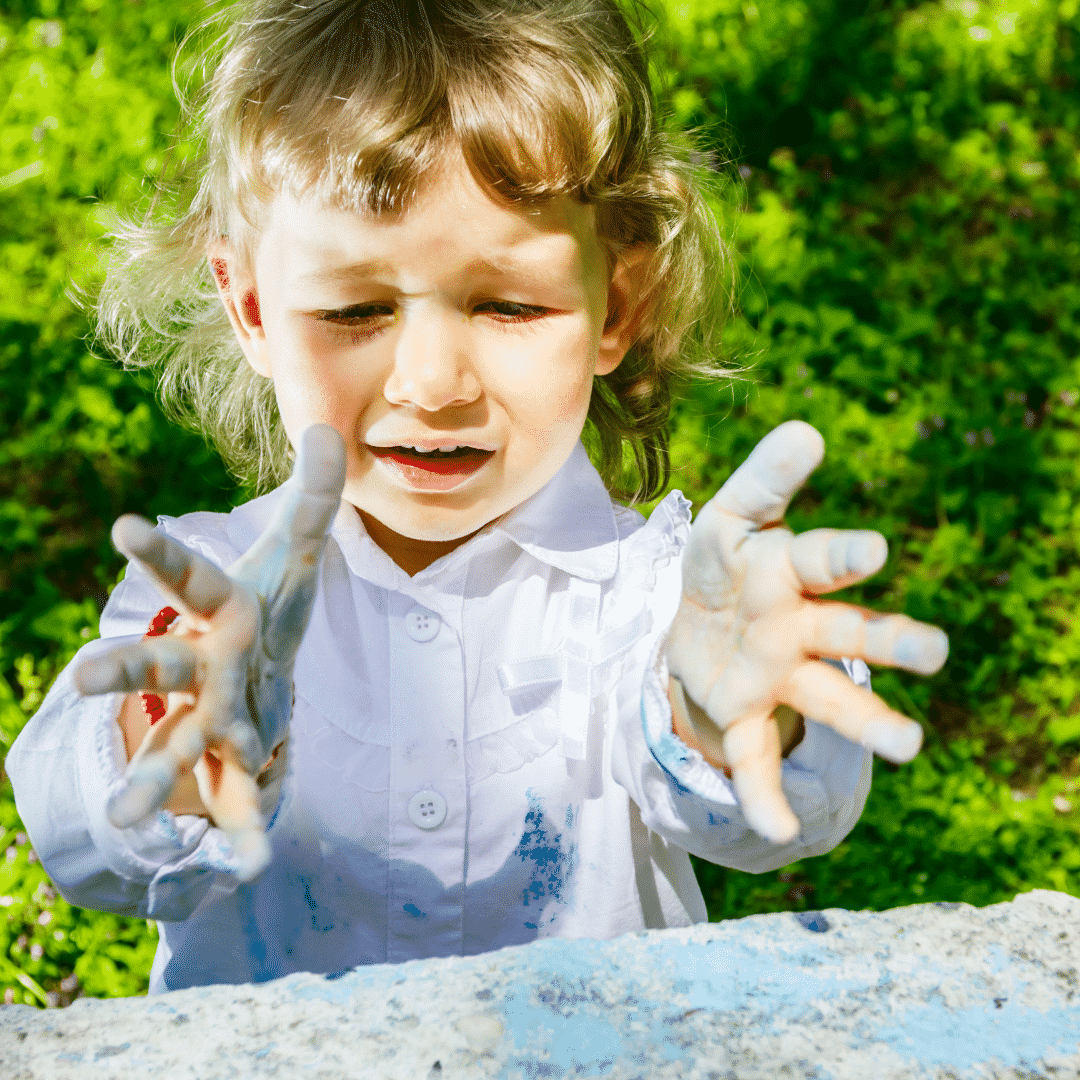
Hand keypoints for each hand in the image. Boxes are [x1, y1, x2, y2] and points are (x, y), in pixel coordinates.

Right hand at [74, 425, 345, 879]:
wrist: (256, 677)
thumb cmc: (268, 610)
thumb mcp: (298, 554)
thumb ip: (313, 497)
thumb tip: (324, 427)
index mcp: (221, 609)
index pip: (187, 576)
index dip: (158, 554)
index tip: (125, 528)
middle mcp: (203, 666)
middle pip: (157, 664)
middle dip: (122, 669)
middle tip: (84, 676)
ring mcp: (212, 719)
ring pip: (172, 746)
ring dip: (149, 778)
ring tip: (125, 816)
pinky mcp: (236, 765)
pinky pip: (237, 803)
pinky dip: (243, 834)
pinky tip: (253, 866)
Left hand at [664, 420, 948, 844]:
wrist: (698, 625)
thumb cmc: (723, 564)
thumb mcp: (729, 517)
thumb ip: (764, 478)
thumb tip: (806, 428)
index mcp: (787, 571)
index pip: (817, 559)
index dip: (841, 556)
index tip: (873, 553)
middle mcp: (797, 626)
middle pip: (847, 634)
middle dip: (889, 642)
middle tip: (935, 652)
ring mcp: (777, 675)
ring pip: (827, 700)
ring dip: (867, 724)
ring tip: (909, 747)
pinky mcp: (746, 715)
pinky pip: (758, 756)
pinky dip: (767, 793)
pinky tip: (778, 829)